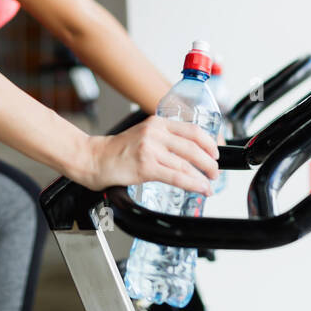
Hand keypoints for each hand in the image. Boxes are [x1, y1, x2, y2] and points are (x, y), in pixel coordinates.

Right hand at [81, 116, 218, 194]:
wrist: (95, 158)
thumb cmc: (118, 150)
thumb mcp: (144, 134)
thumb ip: (165, 138)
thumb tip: (190, 151)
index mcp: (157, 122)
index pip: (192, 130)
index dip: (209, 143)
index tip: (215, 153)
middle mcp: (155, 133)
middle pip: (193, 147)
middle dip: (209, 162)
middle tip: (215, 171)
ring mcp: (150, 149)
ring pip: (186, 163)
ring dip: (202, 176)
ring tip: (209, 184)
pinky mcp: (146, 166)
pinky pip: (176, 176)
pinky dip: (193, 184)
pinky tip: (200, 188)